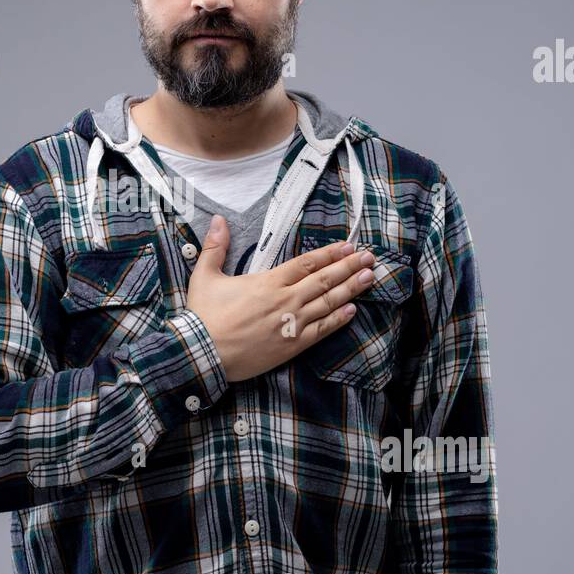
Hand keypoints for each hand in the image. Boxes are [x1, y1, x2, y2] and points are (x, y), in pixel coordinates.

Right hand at [185, 214, 375, 381]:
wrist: (203, 353)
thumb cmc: (204, 315)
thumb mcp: (205, 276)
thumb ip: (216, 247)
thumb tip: (217, 219)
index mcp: (268, 281)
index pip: (307, 263)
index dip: (330, 254)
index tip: (349, 246)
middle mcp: (285, 299)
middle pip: (325, 280)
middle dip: (350, 267)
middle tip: (370, 257)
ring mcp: (292, 323)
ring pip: (328, 302)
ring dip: (351, 289)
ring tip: (370, 278)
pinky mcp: (292, 345)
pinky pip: (322, 330)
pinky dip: (339, 320)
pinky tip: (353, 311)